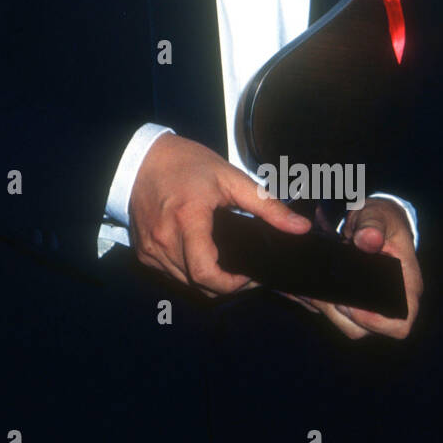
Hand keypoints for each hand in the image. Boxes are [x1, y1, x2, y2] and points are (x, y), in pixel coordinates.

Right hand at [129, 132, 309, 294]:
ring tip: (224, 264)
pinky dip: (187, 273)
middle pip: (198, 283)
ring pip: (184, 283)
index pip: (206, 273)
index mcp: (187, 220)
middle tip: (243, 271)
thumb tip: (300, 227)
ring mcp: (150, 249)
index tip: (249, 275)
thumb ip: (267, 205)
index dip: (232, 284)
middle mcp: (164, 240)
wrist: (142, 158)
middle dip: (224, 284)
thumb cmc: (187, 164)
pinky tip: (200, 256)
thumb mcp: (230, 178)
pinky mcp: (142, 252)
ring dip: (206, 280)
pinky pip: (170, 275)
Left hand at [284, 197, 422, 339]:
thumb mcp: (378, 216)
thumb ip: (373, 226)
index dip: (374, 321)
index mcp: (407, 285)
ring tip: (313, 288)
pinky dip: (323, 304)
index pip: (400, 323)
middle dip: (340, 313)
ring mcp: (373, 305)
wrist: (375, 221)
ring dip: (328, 310)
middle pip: (367, 328)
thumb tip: (368, 240)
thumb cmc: (383, 220)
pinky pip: (339, 315)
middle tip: (324, 290)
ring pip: (349, 325)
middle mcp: (392, 301)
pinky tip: (310, 288)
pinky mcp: (356, 302)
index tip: (349, 302)